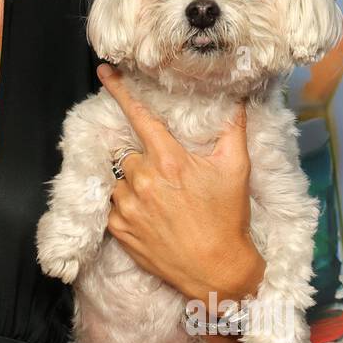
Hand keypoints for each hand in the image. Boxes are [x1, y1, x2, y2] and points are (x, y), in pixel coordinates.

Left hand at [97, 61, 265, 304]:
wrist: (216, 270)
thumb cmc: (228, 219)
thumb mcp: (236, 169)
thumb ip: (233, 129)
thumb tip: (237, 98)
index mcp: (169, 161)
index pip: (138, 116)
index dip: (120, 91)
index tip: (104, 72)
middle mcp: (143, 180)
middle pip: (130, 152)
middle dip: (145, 160)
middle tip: (169, 180)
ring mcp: (127, 206)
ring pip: (120, 179)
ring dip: (135, 184)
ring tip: (162, 202)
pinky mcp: (118, 229)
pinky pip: (113, 205)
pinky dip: (127, 206)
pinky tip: (151, 217)